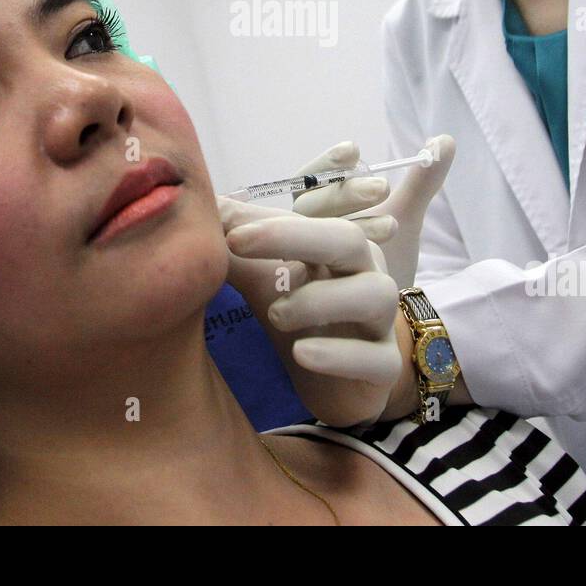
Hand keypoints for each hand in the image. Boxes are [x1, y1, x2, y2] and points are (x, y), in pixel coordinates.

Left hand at [218, 135, 454, 426]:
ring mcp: (382, 319)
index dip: (276, 220)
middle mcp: (367, 272)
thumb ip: (238, 241)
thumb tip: (199, 204)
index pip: (319, 212)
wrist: (332, 381)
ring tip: (275, 314)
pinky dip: (340, 355)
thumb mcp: (264, 276)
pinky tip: (302, 354)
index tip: (228, 232)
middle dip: (296, 236)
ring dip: (320, 300)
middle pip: (350, 239)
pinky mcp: (386, 366)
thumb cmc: (301, 317)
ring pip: (374, 295)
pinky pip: (377, 358)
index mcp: (338, 243)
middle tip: (239, 243)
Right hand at [291, 135, 455, 289]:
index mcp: (319, 206)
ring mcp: (301, 264)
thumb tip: (446, 140)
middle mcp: (302, 232)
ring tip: (393, 225)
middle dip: (346, 193)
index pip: (311, 178)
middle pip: (309, 205)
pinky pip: (316, 275)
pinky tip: (373, 263)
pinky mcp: (308, 294)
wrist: (388, 311)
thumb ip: (421, 182)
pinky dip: (341, 265)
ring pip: (311, 236)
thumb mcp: (406, 216)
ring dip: (351, 226)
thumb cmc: (388, 256)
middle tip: (382, 188)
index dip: (328, 162)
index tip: (354, 150)